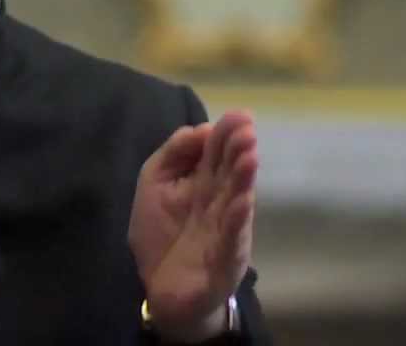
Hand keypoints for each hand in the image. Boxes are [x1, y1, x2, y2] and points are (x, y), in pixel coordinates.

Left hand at [128, 112, 257, 342]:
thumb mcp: (155, 183)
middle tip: (247, 129)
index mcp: (204, 181)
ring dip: (244, 179)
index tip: (238, 115)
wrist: (162, 289)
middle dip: (239, 150)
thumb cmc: (161, 232)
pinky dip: (237, 221)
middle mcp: (221, 201)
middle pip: (231, 172)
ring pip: (237, 200)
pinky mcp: (226, 259)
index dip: (226, 134)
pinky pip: (232, 238)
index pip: (217, 152)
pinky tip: (242, 203)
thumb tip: (201, 128)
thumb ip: (173, 153)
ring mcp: (226, 229)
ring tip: (250, 158)